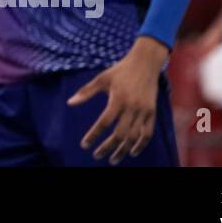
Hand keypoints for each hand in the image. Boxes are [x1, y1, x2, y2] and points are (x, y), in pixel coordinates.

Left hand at [67, 36, 165, 163]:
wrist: (145, 63)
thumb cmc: (120, 70)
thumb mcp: (101, 78)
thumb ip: (86, 92)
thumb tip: (70, 103)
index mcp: (118, 99)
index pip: (104, 122)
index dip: (94, 135)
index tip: (85, 145)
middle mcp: (132, 107)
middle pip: (119, 134)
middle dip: (107, 147)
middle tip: (97, 156)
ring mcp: (143, 111)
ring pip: (133, 137)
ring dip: (123, 150)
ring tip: (113, 159)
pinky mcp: (152, 112)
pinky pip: (147, 133)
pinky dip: (140, 145)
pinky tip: (132, 152)